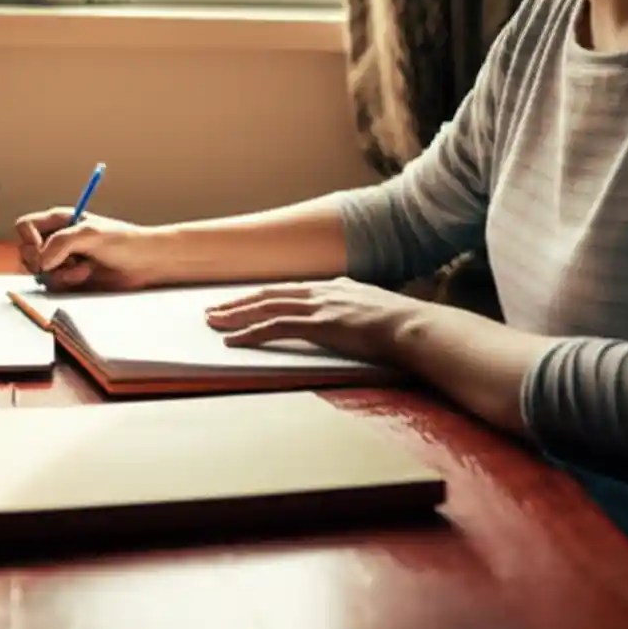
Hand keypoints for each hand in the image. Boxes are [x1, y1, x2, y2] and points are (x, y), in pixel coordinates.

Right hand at [14, 207, 159, 291]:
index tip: (45, 248)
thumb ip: (62, 242)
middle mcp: (56, 240)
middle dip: (44, 262)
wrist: (145, 263)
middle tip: (67, 262)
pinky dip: (67, 284)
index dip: (29, 239)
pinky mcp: (69, 280)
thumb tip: (41, 263)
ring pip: (38, 273)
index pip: (24, 227)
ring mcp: (61, 261)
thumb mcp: (91, 234)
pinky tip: (87, 276)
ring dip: (60, 275)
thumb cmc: (124, 241)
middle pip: (26, 253)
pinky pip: (53, 286)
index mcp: (58, 220)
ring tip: (84, 269)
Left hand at [204, 277, 424, 363]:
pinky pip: (274, 328)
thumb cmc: (403, 326)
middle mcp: (322, 292)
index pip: (289, 291)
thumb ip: (358, 311)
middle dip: (238, 302)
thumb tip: (357, 320)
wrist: (414, 327)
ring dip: (235, 315)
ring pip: (265, 308)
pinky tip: (233, 341)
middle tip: (213, 310)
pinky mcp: (319, 325)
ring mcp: (319, 306)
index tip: (242, 302)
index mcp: (335, 287)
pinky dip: (250, 334)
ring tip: (213, 322)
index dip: (262, 297)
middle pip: (269, 295)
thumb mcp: (376, 310)